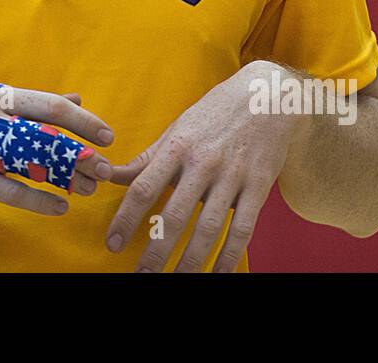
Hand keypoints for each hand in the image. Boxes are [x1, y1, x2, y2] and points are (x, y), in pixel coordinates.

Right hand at [0, 88, 114, 215]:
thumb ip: (38, 104)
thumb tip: (78, 98)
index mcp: (1, 99)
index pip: (50, 107)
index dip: (82, 122)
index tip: (107, 137)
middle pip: (44, 137)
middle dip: (78, 154)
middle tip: (104, 168)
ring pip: (29, 164)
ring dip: (64, 177)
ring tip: (88, 188)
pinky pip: (9, 192)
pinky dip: (37, 200)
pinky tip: (61, 207)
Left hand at [104, 61, 306, 271]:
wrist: (267, 95)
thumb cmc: (214, 114)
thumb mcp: (177, 129)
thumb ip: (146, 158)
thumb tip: (110, 176)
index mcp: (178, 147)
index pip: (144, 187)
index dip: (126, 218)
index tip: (113, 242)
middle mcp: (203, 163)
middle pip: (175, 215)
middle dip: (156, 250)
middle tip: (141, 275)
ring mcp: (233, 176)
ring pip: (208, 228)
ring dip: (190, 261)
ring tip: (175, 281)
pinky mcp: (259, 187)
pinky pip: (243, 229)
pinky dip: (230, 256)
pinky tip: (218, 275)